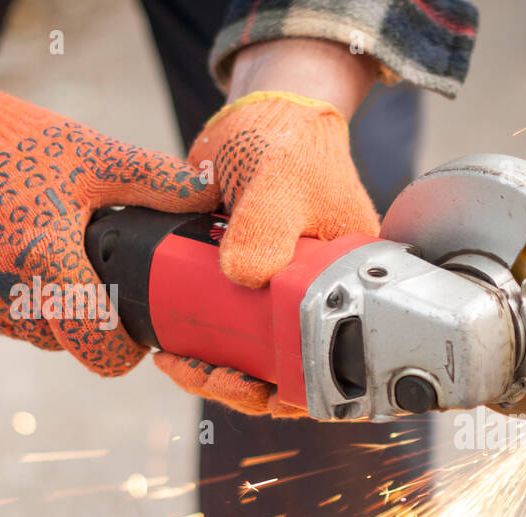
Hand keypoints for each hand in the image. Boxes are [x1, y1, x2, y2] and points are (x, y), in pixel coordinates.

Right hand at [0, 43, 217, 375]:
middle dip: (84, 318)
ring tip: (38, 250)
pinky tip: (0, 252)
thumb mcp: (89, 154)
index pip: (99, 345)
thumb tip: (216, 196)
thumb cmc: (10, 139)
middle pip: (67, 340)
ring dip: (43, 307)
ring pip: (29, 332)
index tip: (135, 330)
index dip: (124, 348)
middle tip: (87, 274)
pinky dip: (4, 297)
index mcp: (42, 255)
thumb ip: (156, 182)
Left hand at [155, 38, 380, 415]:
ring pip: (258, 365)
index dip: (298, 389)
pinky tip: (173, 345)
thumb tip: (244, 278)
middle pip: (293, 376)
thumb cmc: (292, 143)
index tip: (250, 384)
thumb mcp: (281, 182)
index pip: (340, 363)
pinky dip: (203, 350)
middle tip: (202, 374)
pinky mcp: (249, 292)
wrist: (261, 117)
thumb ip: (264, 227)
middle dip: (244, 388)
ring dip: (218, 374)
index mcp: (352, 287)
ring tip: (179, 362)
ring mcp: (283, 299)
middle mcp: (322, 301)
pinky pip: (231, 339)